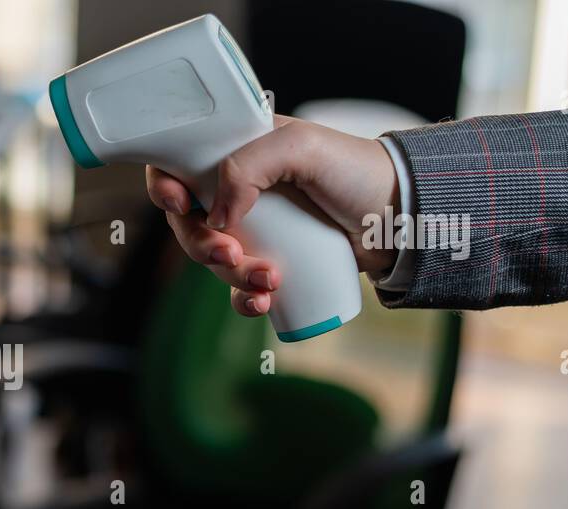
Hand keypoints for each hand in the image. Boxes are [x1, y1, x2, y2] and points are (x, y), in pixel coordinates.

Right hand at [145, 115, 400, 316]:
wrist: (402, 218)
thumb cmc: (357, 171)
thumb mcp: (301, 147)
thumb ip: (249, 165)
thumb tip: (217, 214)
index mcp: (238, 152)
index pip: (181, 163)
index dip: (165, 185)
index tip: (179, 203)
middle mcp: (240, 190)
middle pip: (190, 222)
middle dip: (202, 245)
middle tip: (230, 255)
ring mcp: (256, 229)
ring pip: (215, 259)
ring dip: (230, 277)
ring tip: (268, 280)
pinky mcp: (273, 261)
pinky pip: (239, 287)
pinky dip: (244, 299)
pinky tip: (263, 301)